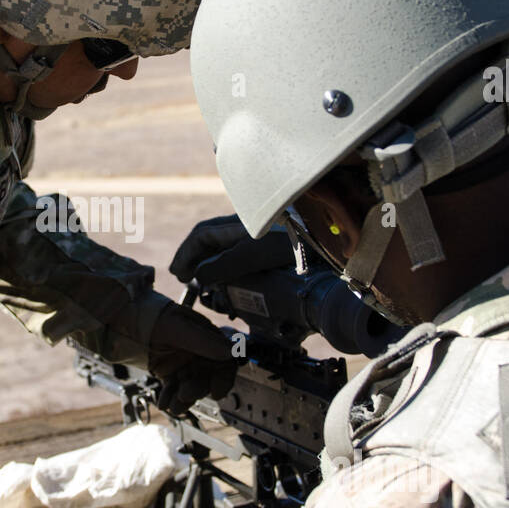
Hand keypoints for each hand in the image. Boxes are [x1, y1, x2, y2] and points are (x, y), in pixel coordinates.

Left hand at [146, 302, 237, 413]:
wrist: (128, 319)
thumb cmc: (154, 316)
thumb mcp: (180, 328)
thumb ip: (204, 341)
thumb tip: (230, 351)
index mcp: (206, 338)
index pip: (224, 362)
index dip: (223, 379)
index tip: (216, 393)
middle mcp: (198, 352)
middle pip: (206, 378)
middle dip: (197, 390)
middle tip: (185, 396)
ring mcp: (183, 363)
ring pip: (190, 386)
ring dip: (183, 400)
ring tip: (173, 407)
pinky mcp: (169, 371)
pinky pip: (174, 388)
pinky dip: (170, 397)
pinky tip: (164, 403)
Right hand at [169, 215, 294, 285]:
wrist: (330, 237)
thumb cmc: (293, 243)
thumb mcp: (254, 256)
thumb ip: (224, 266)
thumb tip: (199, 276)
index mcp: (236, 225)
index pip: (201, 236)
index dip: (185, 254)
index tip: (178, 274)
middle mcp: (245, 227)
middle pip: (211, 240)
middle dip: (194, 258)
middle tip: (185, 278)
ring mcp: (259, 235)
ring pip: (226, 247)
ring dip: (212, 263)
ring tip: (205, 282)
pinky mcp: (273, 245)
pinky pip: (242, 254)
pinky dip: (230, 266)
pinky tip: (233, 278)